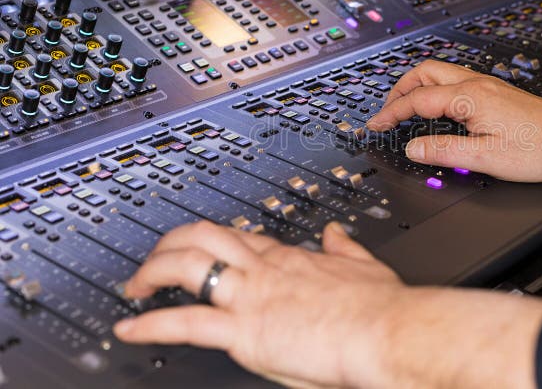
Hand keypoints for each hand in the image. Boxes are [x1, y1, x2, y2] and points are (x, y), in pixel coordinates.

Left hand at [114, 221, 403, 387]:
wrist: (389, 329)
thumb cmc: (382, 307)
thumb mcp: (364, 265)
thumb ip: (343, 246)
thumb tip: (335, 231)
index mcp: (291, 257)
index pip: (239, 238)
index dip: (212, 241)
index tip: (199, 250)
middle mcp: (266, 269)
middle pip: (204, 237)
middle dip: (170, 244)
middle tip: (154, 261)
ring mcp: (252, 296)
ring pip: (187, 265)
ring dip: (152, 272)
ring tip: (135, 286)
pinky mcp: (246, 331)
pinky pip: (186, 322)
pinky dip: (150, 324)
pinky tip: (130, 328)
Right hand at [367, 60, 541, 182]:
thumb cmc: (539, 147)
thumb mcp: (485, 158)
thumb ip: (444, 151)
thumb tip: (414, 148)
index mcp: (469, 97)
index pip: (417, 100)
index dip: (391, 113)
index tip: (376, 125)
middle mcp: (476, 84)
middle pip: (424, 72)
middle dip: (399, 89)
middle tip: (386, 111)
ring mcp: (486, 84)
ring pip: (439, 72)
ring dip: (416, 86)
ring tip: (405, 108)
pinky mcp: (494, 91)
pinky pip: (453, 80)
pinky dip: (434, 89)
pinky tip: (436, 108)